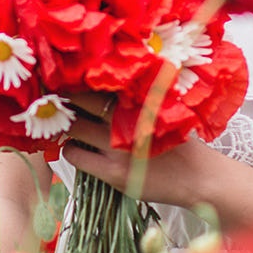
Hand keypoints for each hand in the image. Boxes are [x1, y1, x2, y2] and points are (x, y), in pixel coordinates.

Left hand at [59, 91, 209, 204]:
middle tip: (54, 99)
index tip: (63, 76)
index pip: (97, 82)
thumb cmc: (180, 144)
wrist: (198, 177)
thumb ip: (134, 102)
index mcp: (137, 101)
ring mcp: (117, 148)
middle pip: (80, 101)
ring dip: (64, 126)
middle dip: (63, 99)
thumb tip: (103, 89)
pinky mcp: (113, 172)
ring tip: (65, 125)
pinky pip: (76, 156)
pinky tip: (76, 149)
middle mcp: (125, 121)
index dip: (76, 79)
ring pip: (73, 128)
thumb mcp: (161, 112)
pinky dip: (71, 151)